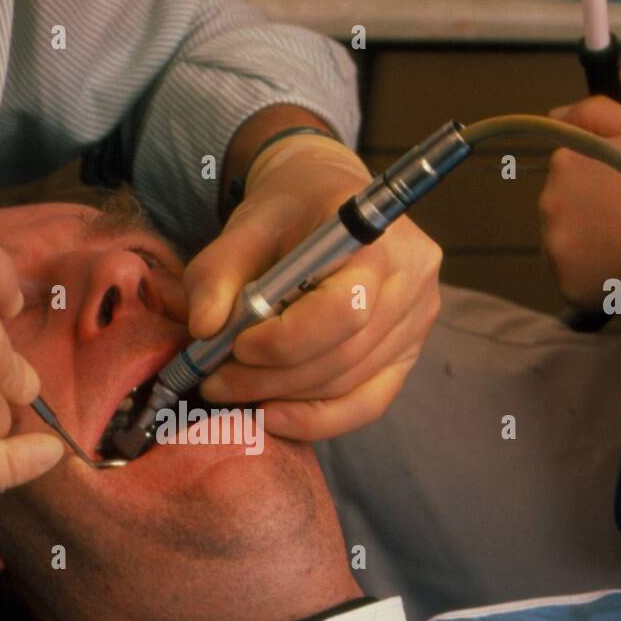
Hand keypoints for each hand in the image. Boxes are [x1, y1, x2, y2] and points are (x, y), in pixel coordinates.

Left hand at [181, 135, 440, 439]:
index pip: (342, 311)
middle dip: (271, 379)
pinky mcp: (407, 355)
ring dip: (284, 399)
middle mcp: (412, 283)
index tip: (235, 345)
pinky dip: (316, 418)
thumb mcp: (244, 229)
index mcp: (378, 241)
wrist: (327, 202)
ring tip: (232, 391)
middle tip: (215, 383)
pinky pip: (366, 404)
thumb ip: (216, 274)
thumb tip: (203, 329)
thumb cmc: (287, 212)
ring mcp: (416, 324)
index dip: (285, 342)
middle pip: (343, 356)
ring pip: (349, 385)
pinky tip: (272, 416)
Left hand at [539, 96, 620, 307]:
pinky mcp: (567, 284)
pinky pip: (576, 279)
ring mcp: (556, 247)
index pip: (571, 169)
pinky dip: (596, 277)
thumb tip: (556, 113)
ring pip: (568, 244)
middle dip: (594, 211)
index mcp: (567, 164)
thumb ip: (596, 115)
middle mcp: (552, 204)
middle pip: (566, 207)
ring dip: (592, 245)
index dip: (605, 178)